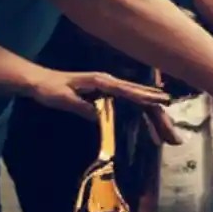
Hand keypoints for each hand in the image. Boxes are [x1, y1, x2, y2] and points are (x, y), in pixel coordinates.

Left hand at [22, 69, 169, 121]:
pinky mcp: (107, 93)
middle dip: (158, 111)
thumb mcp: (62, 98)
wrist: (40, 81)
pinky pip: (130, 102)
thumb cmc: (49, 89)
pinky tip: (153, 122)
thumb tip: (100, 115)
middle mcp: (110, 82)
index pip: (128, 90)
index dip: (146, 97)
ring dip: (155, 113)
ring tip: (170, 130)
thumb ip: (81, 106)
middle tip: (172, 130)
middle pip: (140, 95)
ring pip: (138, 99)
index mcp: (102, 81)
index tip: (164, 103)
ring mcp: (110, 87)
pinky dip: (144, 112)